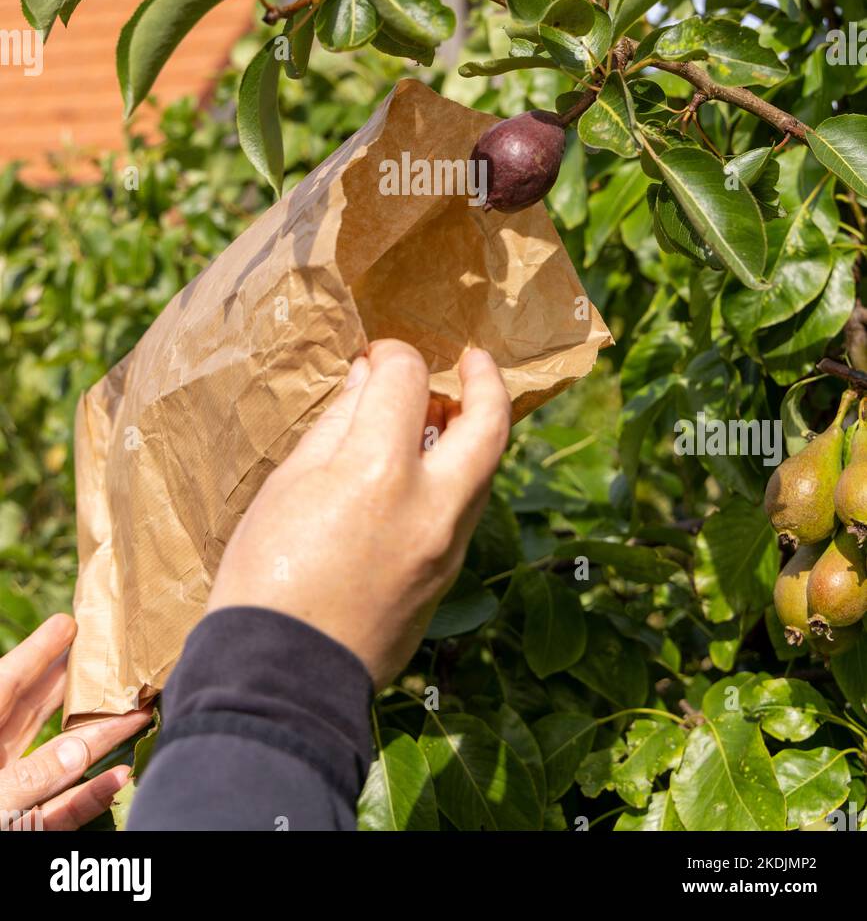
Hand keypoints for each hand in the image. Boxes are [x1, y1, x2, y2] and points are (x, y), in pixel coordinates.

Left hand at [0, 615, 151, 830]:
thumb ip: (29, 779)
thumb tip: (81, 751)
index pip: (3, 685)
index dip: (37, 652)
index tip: (69, 623)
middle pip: (31, 715)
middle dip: (69, 686)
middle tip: (104, 655)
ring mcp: (6, 802)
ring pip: (53, 761)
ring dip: (94, 739)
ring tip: (130, 709)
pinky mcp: (21, 835)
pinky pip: (59, 812)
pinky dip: (89, 798)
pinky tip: (120, 777)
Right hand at [209, 339, 511, 687]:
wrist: (281, 679)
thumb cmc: (265, 576)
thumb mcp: (288, 484)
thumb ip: (338, 424)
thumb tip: (368, 380)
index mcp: (380, 471)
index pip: (408, 380)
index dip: (393, 356)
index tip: (377, 357)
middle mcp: (432, 505)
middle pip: (489, 422)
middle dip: (486, 381)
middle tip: (472, 360)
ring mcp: (448, 547)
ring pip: (486, 470)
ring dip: (475, 430)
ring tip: (443, 413)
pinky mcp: (446, 579)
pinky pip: (465, 510)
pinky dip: (456, 476)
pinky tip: (423, 471)